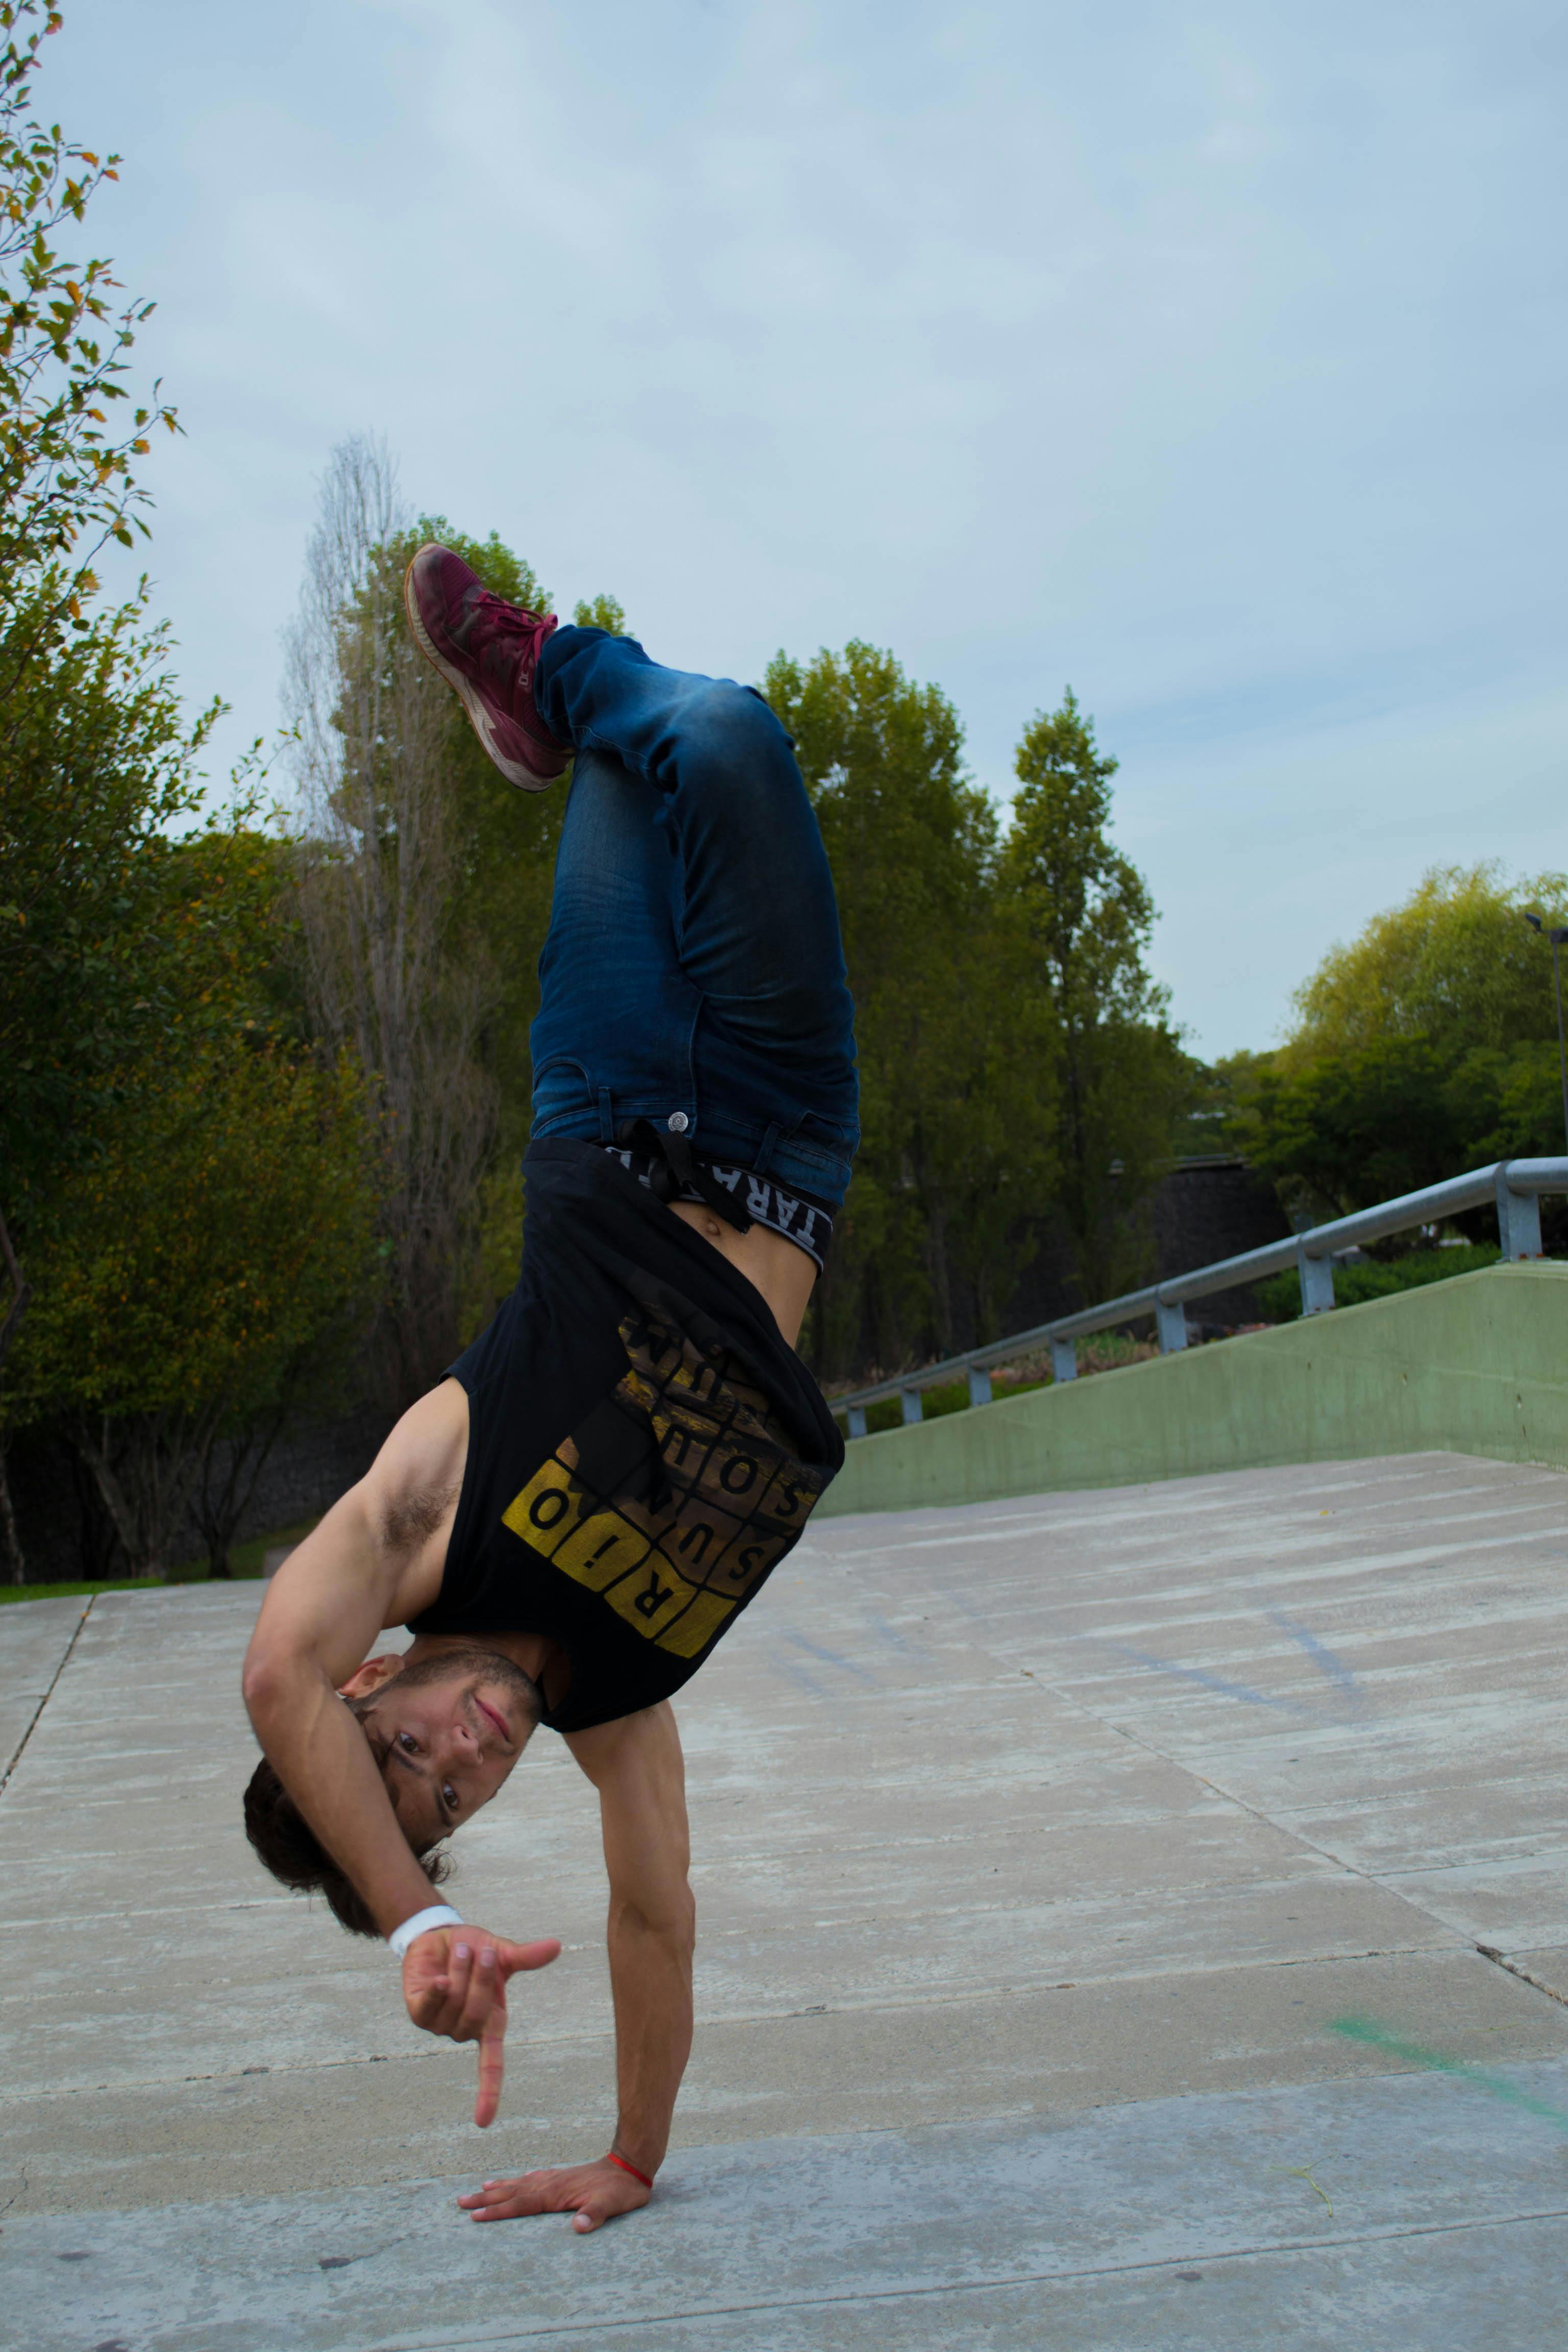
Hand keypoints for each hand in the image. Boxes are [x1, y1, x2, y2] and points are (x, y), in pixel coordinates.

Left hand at [401, 1924, 561, 2127]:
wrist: (442, 1937)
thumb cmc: (476, 1950)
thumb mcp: (503, 1954)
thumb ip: (526, 1957)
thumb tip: (557, 1945)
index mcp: (490, 2024)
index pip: (491, 2066)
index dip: (488, 2093)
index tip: (483, 2122)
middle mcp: (465, 2030)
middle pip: (475, 2015)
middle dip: (480, 1979)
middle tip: (482, 1951)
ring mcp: (440, 2023)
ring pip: (453, 2005)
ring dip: (459, 1973)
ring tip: (460, 1950)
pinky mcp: (419, 2012)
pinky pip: (427, 2008)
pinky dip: (435, 1992)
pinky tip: (439, 1978)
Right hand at [458, 2154, 652, 2231]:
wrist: (631, 2165)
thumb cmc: (621, 2190)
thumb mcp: (611, 2205)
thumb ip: (595, 2215)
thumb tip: (579, 2226)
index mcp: (556, 2193)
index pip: (521, 2204)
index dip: (498, 2211)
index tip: (475, 2215)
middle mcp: (551, 2183)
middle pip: (513, 2192)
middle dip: (486, 2199)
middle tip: (460, 2202)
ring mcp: (555, 2178)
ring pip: (520, 2184)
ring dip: (498, 2188)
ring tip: (477, 2190)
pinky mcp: (562, 2176)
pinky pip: (533, 2178)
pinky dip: (518, 2181)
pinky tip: (514, 2181)